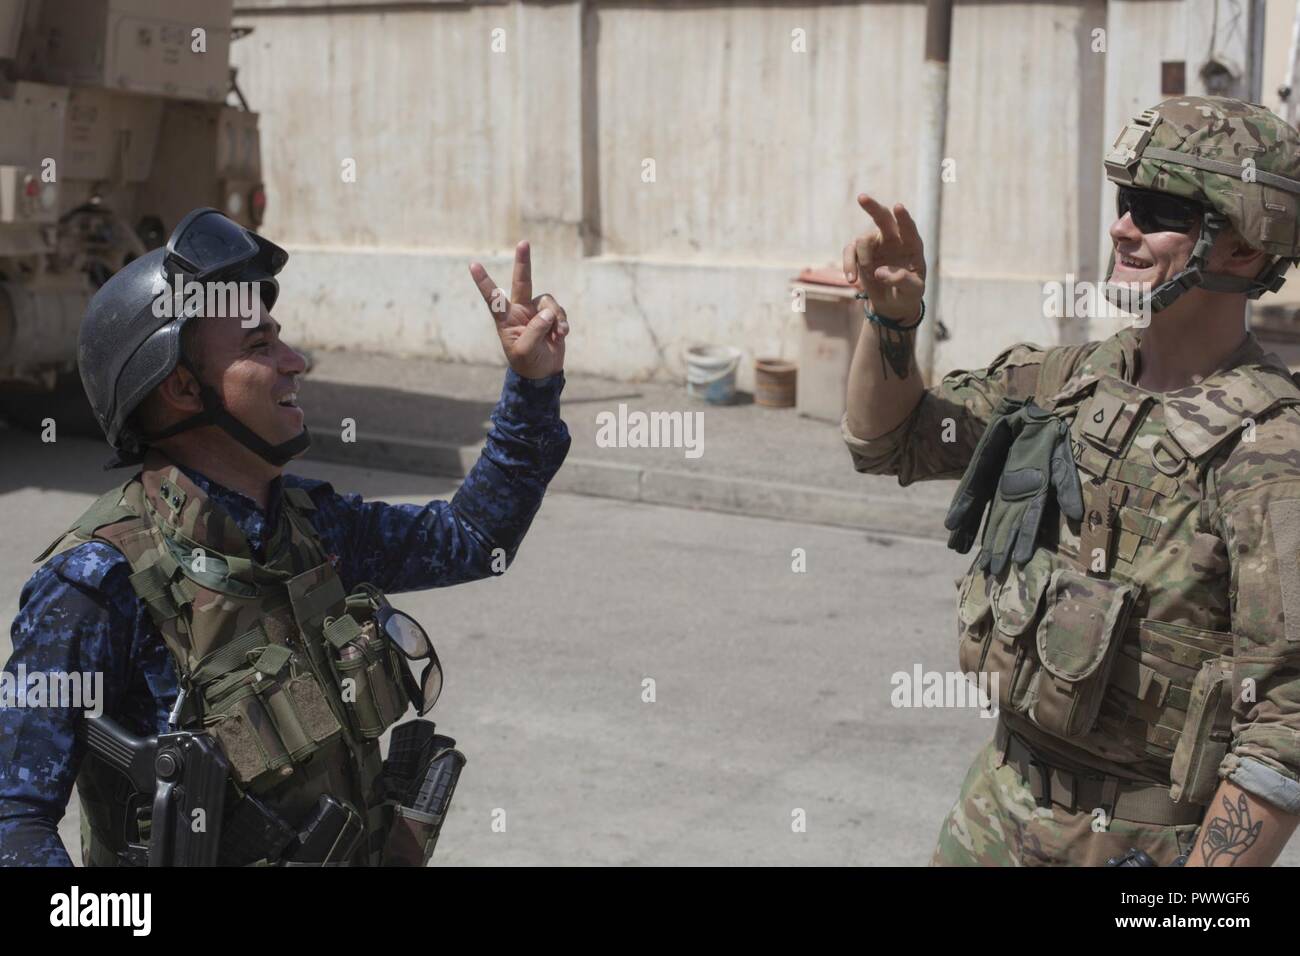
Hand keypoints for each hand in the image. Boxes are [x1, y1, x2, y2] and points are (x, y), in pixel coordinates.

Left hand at [469, 240, 569, 379]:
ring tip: (557, 335)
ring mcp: (536, 311)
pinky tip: (561, 336)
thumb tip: (547, 311)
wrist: (543, 371)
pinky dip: (562, 323)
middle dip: (523, 262)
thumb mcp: (525, 350)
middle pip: (522, 281)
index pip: (493, 297)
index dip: (483, 281)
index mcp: (506, 318)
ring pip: (548, 301)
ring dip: (555, 318)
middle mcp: (520, 310)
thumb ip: (535, 330)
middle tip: (523, 243)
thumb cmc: (527, 361)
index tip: (472, 265)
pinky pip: (559, 312)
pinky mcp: (552, 316)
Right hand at [842, 194, 926, 321]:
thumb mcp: (913, 291)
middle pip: (882, 217)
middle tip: (862, 198)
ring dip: (863, 261)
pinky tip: (851, 280)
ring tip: (869, 279)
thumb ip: (902, 281)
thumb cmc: (908, 293)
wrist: (893, 303)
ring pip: (862, 241)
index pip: (908, 227)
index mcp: (912, 244)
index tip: (897, 207)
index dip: (903, 217)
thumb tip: (880, 272)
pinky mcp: (860, 253)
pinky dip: (848, 265)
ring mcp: (875, 244)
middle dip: (872, 207)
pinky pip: (849, 251)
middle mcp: (893, 239)